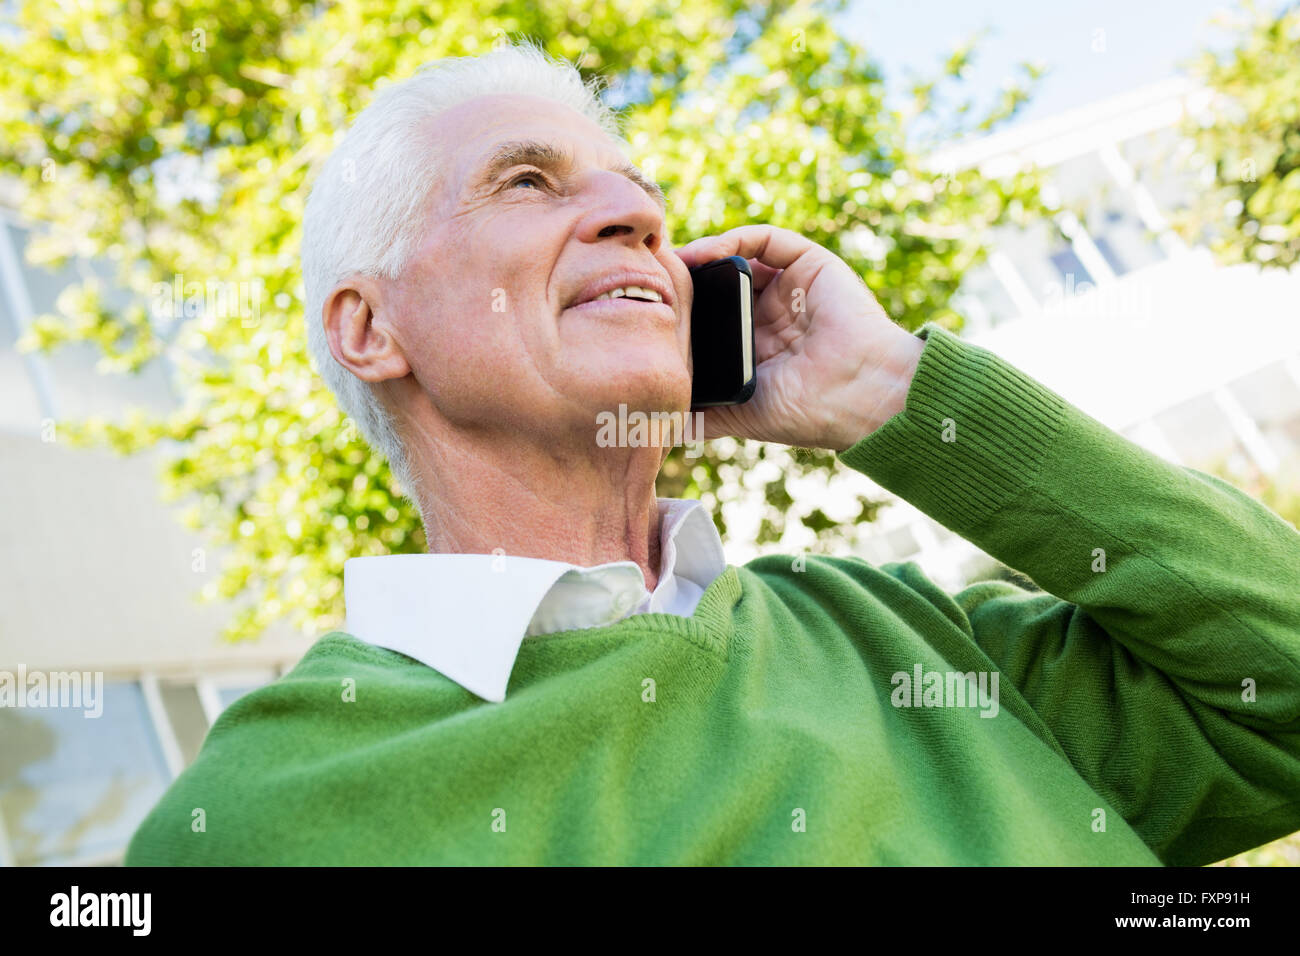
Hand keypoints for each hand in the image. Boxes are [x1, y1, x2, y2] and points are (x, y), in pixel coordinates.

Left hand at [673, 225, 924, 450]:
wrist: (856, 397)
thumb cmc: (805, 412)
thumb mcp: (739, 416)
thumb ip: (702, 415)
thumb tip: (656, 426)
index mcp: (759, 345)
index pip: (712, 316)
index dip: (682, 309)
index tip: (647, 308)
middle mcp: (774, 312)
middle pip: (720, 283)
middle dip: (686, 279)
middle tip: (649, 278)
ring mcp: (792, 287)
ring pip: (738, 256)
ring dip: (701, 255)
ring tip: (669, 264)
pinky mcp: (810, 264)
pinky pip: (765, 239)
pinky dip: (732, 239)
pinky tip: (703, 254)